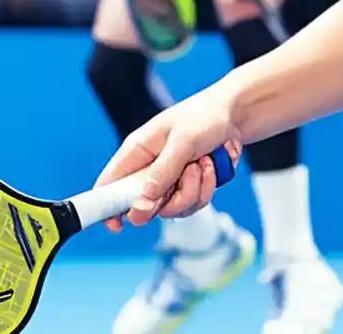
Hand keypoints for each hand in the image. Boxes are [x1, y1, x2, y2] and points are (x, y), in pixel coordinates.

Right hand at [93, 88, 242, 231]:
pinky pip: (194, 204)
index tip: (116, 225)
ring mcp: (171, 182)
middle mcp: (150, 170)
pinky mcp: (191, 188)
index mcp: (137, 152)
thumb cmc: (204, 116)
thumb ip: (163, 171)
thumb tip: (143, 201)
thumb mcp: (182, 140)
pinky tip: (210, 166)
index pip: (110, 184)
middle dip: (164, 199)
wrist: (236, 116)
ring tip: (200, 163)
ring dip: (192, 189)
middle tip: (179, 182)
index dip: (107, 207)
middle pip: (143, 206)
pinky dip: (206, 188)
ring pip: (172, 209)